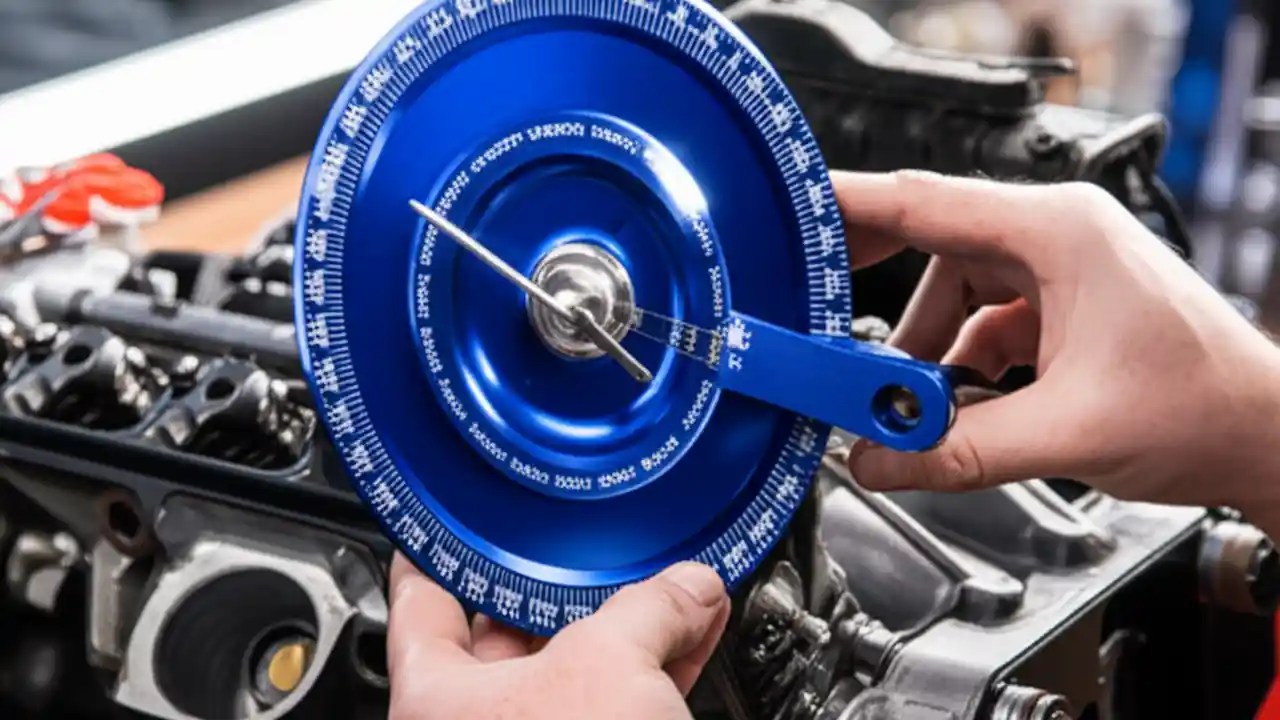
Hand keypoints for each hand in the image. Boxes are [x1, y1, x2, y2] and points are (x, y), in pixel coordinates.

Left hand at [385, 554, 729, 719]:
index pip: (424, 600)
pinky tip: (692, 633)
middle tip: (598, 539)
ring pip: (581, 672)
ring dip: (628, 627)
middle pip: (515, 632)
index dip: (447, 549)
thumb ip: (648, 610)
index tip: (463, 515)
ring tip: (669, 581)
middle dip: (568, 585)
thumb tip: (686, 585)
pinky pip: (623, 707)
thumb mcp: (609, 669)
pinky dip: (657, 672)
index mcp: (437, 698)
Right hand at [833, 170, 1279, 536]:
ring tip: (905, 399)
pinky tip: (950, 404)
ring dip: (920, 345)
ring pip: (950, 288)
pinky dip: (954, 361)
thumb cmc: (1203, 407)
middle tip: (815, 302)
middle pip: (930, 238)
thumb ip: (956, 453)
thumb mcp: (1064, 433)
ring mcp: (1058, 267)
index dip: (849, 206)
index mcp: (1057, 232)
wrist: (1261, 433)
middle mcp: (1054, 235)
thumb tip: (877, 463)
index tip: (793, 210)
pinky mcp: (1060, 304)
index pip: (926, 202)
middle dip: (869, 277)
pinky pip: (980, 319)